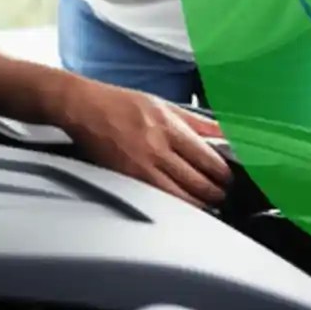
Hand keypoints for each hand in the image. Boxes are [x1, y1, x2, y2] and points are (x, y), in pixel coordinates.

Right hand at [58, 78, 231, 207]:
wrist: (84, 108)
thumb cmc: (121, 104)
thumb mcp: (165, 105)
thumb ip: (198, 122)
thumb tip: (227, 133)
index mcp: (170, 128)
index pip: (210, 161)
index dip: (225, 174)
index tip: (227, 177)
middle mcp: (157, 149)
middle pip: (200, 184)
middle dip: (216, 193)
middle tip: (220, 193)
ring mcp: (141, 168)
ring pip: (182, 199)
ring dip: (198, 204)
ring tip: (203, 201)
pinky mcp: (127, 181)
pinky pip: (159, 201)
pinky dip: (175, 206)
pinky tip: (180, 203)